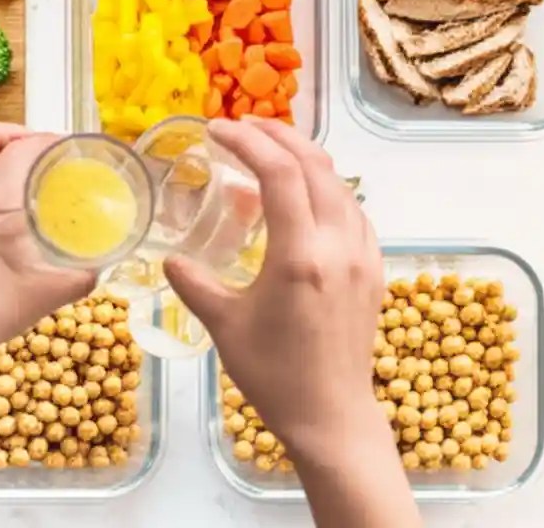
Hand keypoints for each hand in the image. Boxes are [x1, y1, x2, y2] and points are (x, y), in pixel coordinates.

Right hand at [165, 118, 384, 457]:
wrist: (332, 417)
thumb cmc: (274, 375)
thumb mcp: (224, 325)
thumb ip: (194, 283)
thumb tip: (170, 257)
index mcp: (301, 255)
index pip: (280, 172)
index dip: (248, 140)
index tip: (216, 129)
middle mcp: (339, 245)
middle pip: (315, 164)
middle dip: (277, 135)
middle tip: (242, 126)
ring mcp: (363, 255)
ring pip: (339, 183)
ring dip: (303, 159)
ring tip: (268, 154)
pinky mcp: (373, 269)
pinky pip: (352, 210)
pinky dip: (325, 189)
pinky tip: (302, 199)